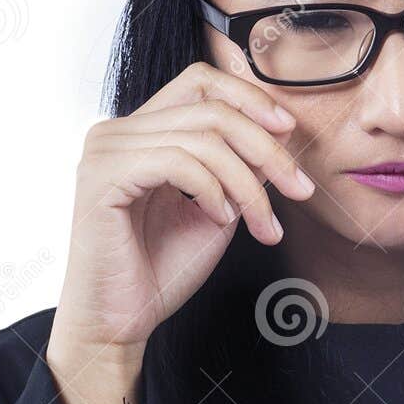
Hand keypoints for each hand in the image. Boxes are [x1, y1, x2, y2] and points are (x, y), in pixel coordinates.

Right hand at [48, 62, 315, 358]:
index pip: (201, 81)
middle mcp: (117, 131)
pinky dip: (213, 190)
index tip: (290, 131)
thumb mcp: (219, 205)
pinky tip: (221, 220)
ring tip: (262, 223)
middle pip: (211, 108)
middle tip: (300, 188)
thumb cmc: (162, 268)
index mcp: (141, 131)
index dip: (250, 97)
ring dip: (248, 183)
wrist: (120, 322)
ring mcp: (106, 151)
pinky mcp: (102, 177)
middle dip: (267, 148)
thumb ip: (241, 165)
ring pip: (203, 137)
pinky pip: (178, 162)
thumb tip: (280, 130)